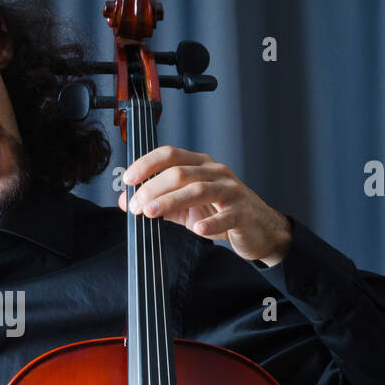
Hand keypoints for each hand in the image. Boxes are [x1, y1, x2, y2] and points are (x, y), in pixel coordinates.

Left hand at [119, 146, 291, 265]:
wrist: (258, 229)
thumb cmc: (221, 212)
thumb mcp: (186, 207)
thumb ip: (158, 202)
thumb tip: (126, 201)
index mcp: (200, 165)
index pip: (170, 154)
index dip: (147, 164)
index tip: (127, 179)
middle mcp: (216, 172)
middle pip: (180, 172)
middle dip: (152, 188)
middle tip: (135, 205)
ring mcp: (231, 191)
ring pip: (198, 190)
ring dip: (171, 201)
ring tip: (151, 212)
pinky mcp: (243, 212)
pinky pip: (226, 216)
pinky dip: (210, 223)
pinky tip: (197, 228)